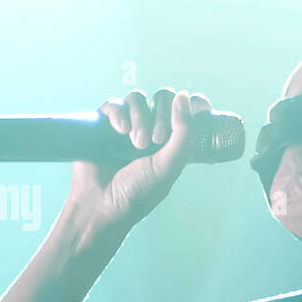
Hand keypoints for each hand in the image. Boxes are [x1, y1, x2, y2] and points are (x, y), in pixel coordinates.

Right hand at [66, 88, 213, 236]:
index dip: (190, 104)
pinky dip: (119, 113)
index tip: (199, 105)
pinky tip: (121, 130)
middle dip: (162, 114)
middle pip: (161, 98)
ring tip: (137, 144)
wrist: (102, 205)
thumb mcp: (169, 165)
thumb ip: (182, 133)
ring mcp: (126, 125)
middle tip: (156, 140)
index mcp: (170, 140)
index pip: (184, 109)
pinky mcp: (103, 125)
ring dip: (140, 117)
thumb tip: (185, 96)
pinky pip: (113, 104)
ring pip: (137, 98)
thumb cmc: (138, 191)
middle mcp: (150, 129)